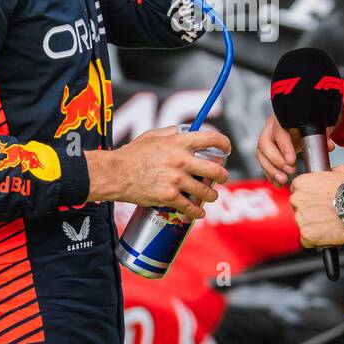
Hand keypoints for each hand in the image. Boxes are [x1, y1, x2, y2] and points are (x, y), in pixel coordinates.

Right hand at [86, 126, 229, 219]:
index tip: (226, 149)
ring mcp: (176, 180)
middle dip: (223, 176)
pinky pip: (190, 207)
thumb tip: (182, 131)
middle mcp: (181, 161)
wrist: (116, 174)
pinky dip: (197, 212)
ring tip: (211, 196)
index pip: (211, 139)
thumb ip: (170, 132)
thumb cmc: (132, 154)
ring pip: (206, 191)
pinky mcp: (169, 197)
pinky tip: (199, 213)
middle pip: (215, 170)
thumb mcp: (151, 135)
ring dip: (211, 195)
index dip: (224, 143)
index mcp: (179, 143)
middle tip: (222, 178)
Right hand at [255, 114, 330, 186]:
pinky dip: (270, 176)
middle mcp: (270, 128)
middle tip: (290, 171)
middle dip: (276, 160)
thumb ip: (321, 136)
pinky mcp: (264, 153)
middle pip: (264, 143)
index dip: (284, 147)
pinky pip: (263, 164)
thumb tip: (329, 146)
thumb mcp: (315, 127)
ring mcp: (265, 140)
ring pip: (261, 155)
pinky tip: (279, 183)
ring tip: (283, 180)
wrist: (298, 125)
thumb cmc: (305, 125)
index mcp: (282, 119)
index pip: (278, 131)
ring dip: (271, 170)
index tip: (291, 161)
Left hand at [290, 164, 343, 248]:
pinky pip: (307, 240)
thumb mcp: (341, 172)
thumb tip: (332, 172)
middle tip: (325, 215)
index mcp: (301, 183)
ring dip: (314, 227)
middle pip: (298, 210)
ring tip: (329, 224)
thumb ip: (331, 172)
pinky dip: (316, 240)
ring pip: (303, 225)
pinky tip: (327, 234)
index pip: (297, 194)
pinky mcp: (306, 233)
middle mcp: (297, 199)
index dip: (309, 201)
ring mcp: (300, 217)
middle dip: (310, 214)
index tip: (317, 204)